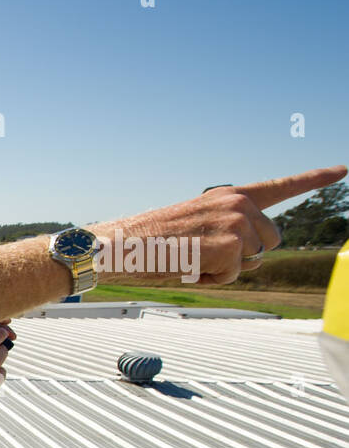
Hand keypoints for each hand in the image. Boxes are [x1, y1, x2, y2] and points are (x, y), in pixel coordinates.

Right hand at [103, 165, 346, 284]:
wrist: (120, 244)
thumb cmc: (149, 240)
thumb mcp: (195, 228)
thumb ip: (231, 236)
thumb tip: (257, 261)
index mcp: (229, 196)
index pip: (281, 186)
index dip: (316, 178)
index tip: (342, 169)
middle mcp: (239, 204)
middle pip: (270, 240)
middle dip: (245, 254)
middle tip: (203, 253)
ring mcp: (238, 223)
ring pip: (253, 260)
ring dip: (226, 268)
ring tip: (191, 258)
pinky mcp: (232, 245)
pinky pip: (235, 274)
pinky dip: (214, 278)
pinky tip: (190, 266)